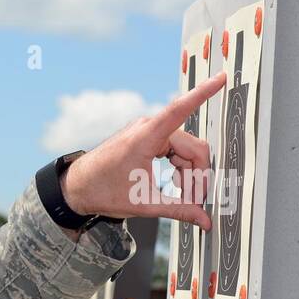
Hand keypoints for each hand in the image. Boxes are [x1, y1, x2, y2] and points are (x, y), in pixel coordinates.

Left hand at [60, 71, 225, 228]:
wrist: (76, 188)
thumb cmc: (102, 192)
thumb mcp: (144, 205)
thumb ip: (179, 210)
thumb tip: (205, 221)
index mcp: (146, 137)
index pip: (180, 109)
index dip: (203, 93)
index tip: (221, 77)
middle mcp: (148, 128)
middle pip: (193, 148)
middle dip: (198, 175)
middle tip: (195, 202)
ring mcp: (147, 132)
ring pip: (186, 150)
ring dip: (189, 174)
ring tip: (184, 198)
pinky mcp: (147, 138)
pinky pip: (175, 150)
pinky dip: (180, 168)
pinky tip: (177, 185)